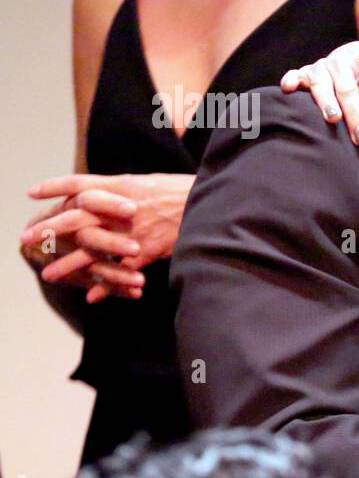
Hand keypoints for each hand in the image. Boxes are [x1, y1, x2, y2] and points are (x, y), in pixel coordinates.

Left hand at [24, 174, 192, 300]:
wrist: (213, 202)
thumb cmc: (185, 192)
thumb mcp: (152, 182)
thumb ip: (127, 189)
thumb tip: (110, 192)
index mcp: (122, 185)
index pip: (79, 183)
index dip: (54, 186)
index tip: (31, 193)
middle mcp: (122, 206)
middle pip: (75, 216)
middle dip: (49, 228)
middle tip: (26, 238)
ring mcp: (133, 229)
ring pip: (92, 247)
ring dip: (68, 264)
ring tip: (49, 275)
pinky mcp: (147, 250)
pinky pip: (120, 269)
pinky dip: (106, 284)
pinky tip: (92, 295)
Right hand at [281, 40, 358, 151]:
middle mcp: (344, 60)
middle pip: (348, 90)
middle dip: (355, 117)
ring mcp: (324, 65)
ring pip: (323, 84)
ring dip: (327, 102)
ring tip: (333, 119)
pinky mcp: (307, 72)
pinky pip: (297, 74)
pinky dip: (292, 80)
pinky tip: (289, 89)